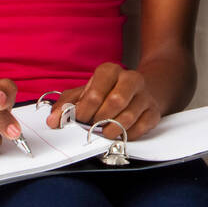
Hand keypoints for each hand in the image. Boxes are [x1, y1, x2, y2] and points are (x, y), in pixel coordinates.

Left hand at [45, 62, 162, 139]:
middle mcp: (130, 79)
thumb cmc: (105, 93)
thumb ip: (66, 105)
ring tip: (103, 133)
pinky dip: (127, 135)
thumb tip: (53, 120)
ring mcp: (144, 95)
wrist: (136, 92)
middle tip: (91, 127)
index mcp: (110, 71)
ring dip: (112, 130)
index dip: (83, 111)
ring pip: (129, 116)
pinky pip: (141, 127)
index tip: (78, 120)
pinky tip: (119, 134)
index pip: (95, 93)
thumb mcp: (83, 94)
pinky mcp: (153, 111)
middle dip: (99, 120)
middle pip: (115, 102)